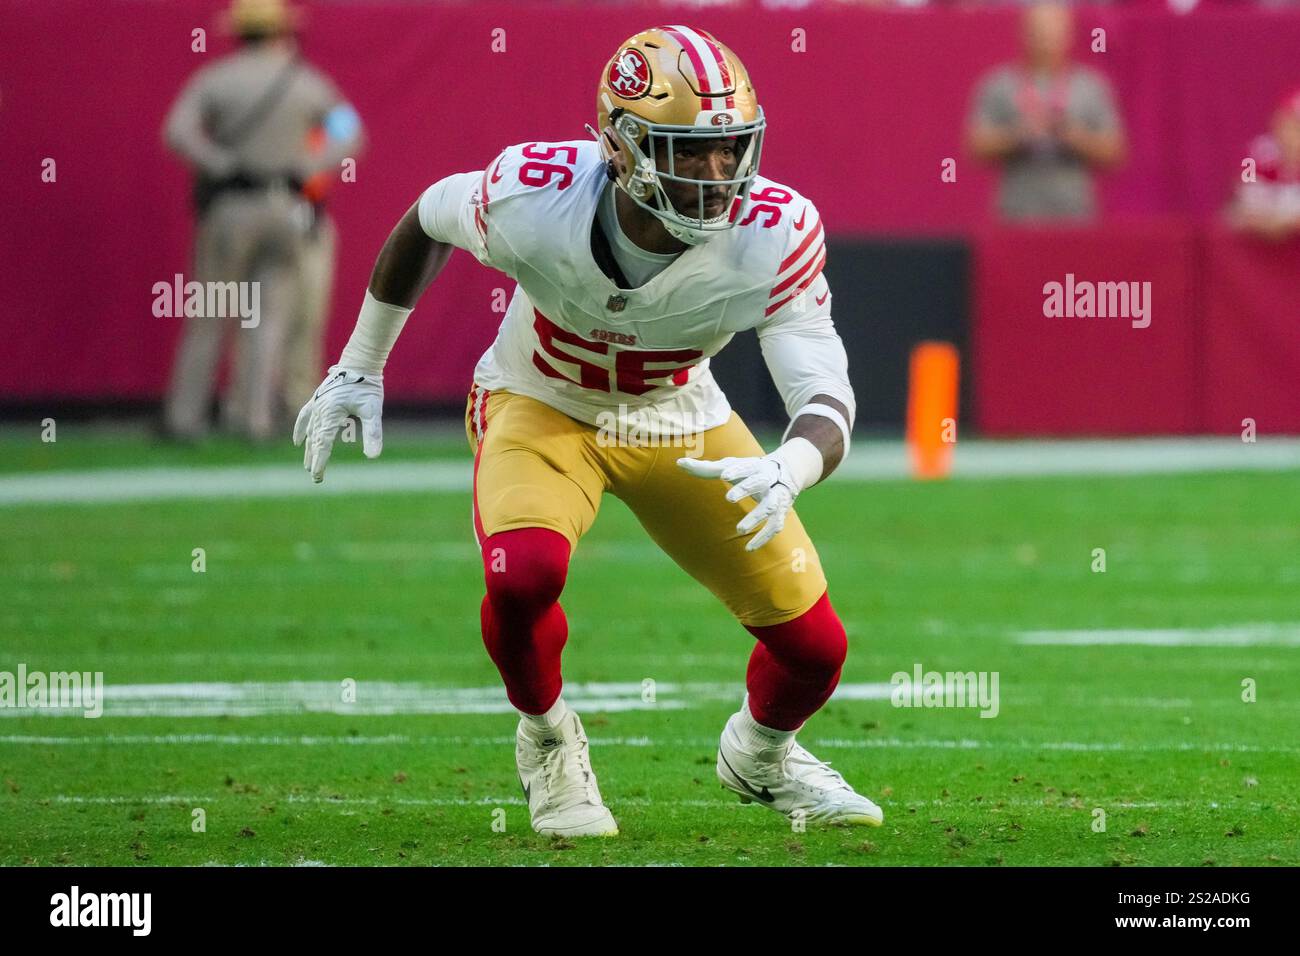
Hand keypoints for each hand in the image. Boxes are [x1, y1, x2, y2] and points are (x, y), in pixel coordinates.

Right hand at [292, 365, 383, 481]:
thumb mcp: (373, 409)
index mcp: (330, 413)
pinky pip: (304, 417)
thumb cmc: (368, 386)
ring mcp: (316, 404)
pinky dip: (301, 429)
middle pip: (315, 440)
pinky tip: (298, 441)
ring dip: (309, 448)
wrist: (360, 362)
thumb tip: (373, 456)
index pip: (324, 443)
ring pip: (309, 431)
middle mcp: (319, 409)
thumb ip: (373, 432)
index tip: (318, 476)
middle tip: (317, 478)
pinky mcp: (318, 399)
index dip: (320, 461)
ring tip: (308, 465)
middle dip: (315, 459)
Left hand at [676, 442, 819, 550]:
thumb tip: (678, 464)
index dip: (736, 469)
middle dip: (746, 489)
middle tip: (729, 498)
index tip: (724, 475)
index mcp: (753, 466)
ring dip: (755, 518)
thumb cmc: (748, 470)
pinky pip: (775, 527)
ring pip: (769, 507)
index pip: (745, 465)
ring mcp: (776, 496)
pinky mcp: (780, 513)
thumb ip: (705, 468)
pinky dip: (763, 538)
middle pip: (758, 482)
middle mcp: (767, 479)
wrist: (786, 471)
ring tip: (739, 530)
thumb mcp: (730, 466)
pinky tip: (749, 548)